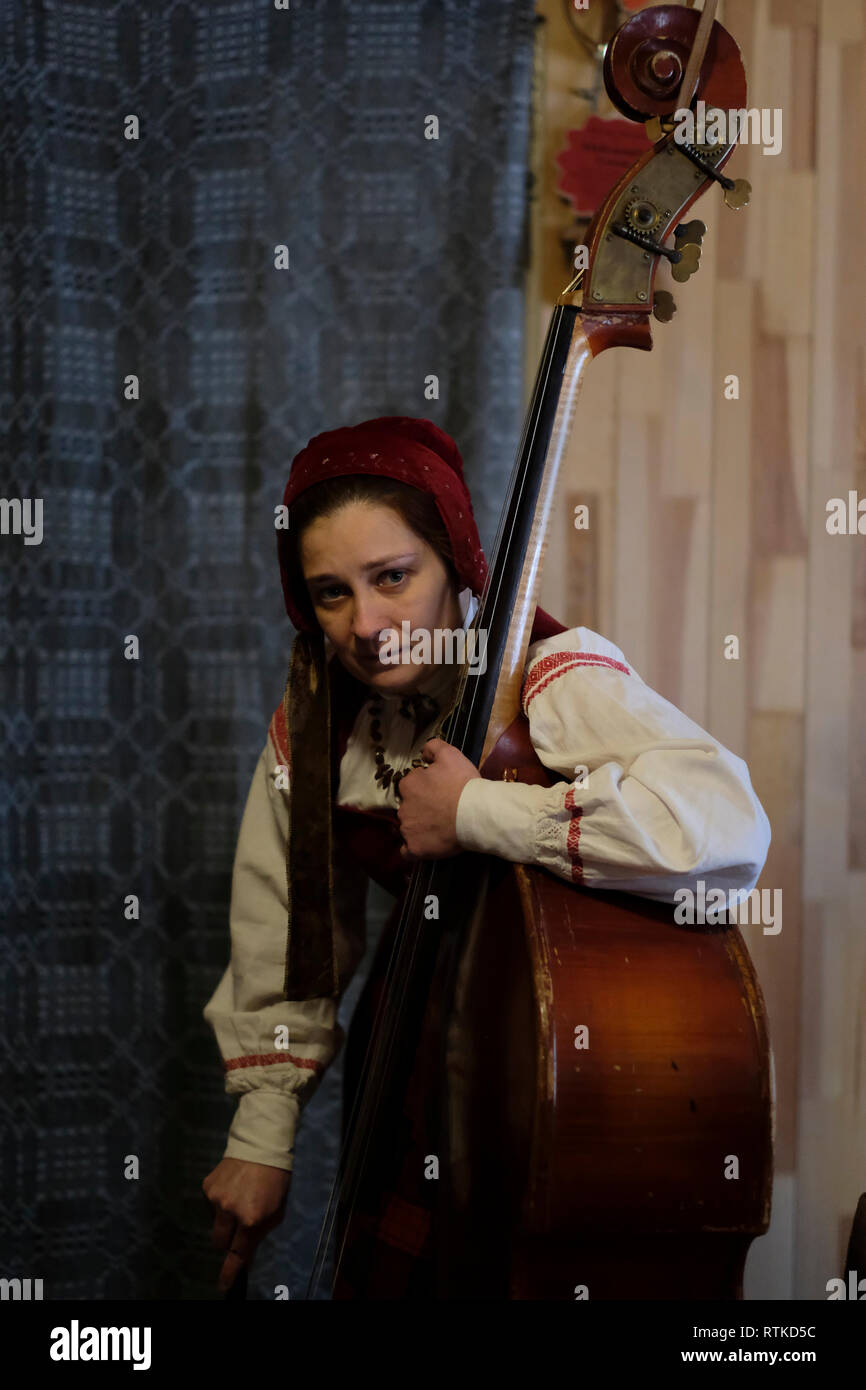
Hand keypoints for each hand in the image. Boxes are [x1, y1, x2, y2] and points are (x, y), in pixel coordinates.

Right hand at [202, 1157, 291, 1291]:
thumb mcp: (276, 1211)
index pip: (237, 1254)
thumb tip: (244, 1255)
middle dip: (228, 1241)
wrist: (261, 1144)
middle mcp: (229, 1211)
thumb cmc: (275, 1180)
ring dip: (226, 1216)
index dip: (229, 1273)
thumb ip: (259, 1234)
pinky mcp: (207, 1186)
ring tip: (241, 1195)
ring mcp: (215, 1198)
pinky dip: (221, 1199)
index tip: (224, 1286)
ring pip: (215, 1221)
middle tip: (239, 1226)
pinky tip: (233, 1185)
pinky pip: (211, 1203)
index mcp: (251, 1219)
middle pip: (219, 1242)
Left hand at [397, 738, 480, 859]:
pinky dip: (414, 848)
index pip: (412, 785)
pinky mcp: (415, 848)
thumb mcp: (451, 754)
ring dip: (419, 827)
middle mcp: (403, 807)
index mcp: (408, 785)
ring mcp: (408, 829)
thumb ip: (433, 747)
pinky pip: (407, 851)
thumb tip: (423, 754)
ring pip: (408, 827)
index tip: (440, 792)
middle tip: (441, 810)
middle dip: (421, 807)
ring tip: (439, 828)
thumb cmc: (464, 784)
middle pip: (409, 806)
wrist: (476, 814)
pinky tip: (426, 845)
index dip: (426, 788)